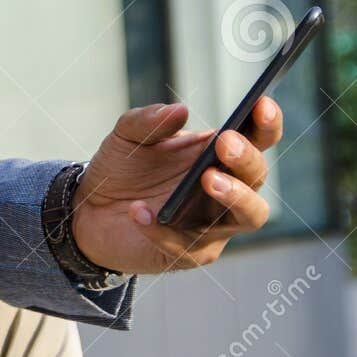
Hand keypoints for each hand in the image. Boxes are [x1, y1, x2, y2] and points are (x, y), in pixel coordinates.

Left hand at [69, 98, 282, 273]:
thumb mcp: (127, 136)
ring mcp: (213, 225)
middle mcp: (226, 189)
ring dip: (235, 196)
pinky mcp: (189, 254)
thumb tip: (179, 111)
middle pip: (257, 176)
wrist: (89, 210)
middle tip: (225, 144)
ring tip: (207, 178)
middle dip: (246, 159)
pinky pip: (188, 246)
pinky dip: (163, 229)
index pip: (257, 138)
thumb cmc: (123, 169)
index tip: (262, 103)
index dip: (266, 122)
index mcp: (218, 155)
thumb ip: (149, 120)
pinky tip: (138, 211)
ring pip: (249, 216)